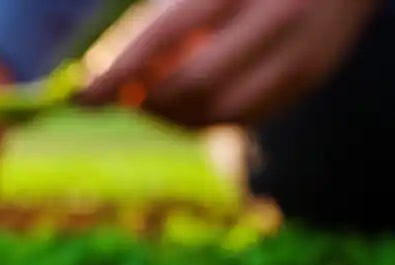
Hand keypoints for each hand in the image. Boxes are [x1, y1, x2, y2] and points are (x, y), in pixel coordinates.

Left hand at [79, 0, 378, 127]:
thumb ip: (162, 22)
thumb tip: (110, 78)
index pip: (168, 34)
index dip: (121, 71)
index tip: (82, 98)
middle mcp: (278, 17)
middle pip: (194, 83)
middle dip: (148, 100)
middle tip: (120, 97)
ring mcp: (301, 52)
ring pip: (219, 113)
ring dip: (173, 116)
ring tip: (151, 99)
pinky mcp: (312, 77)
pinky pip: (246, 117)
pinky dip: (204, 117)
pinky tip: (186, 102)